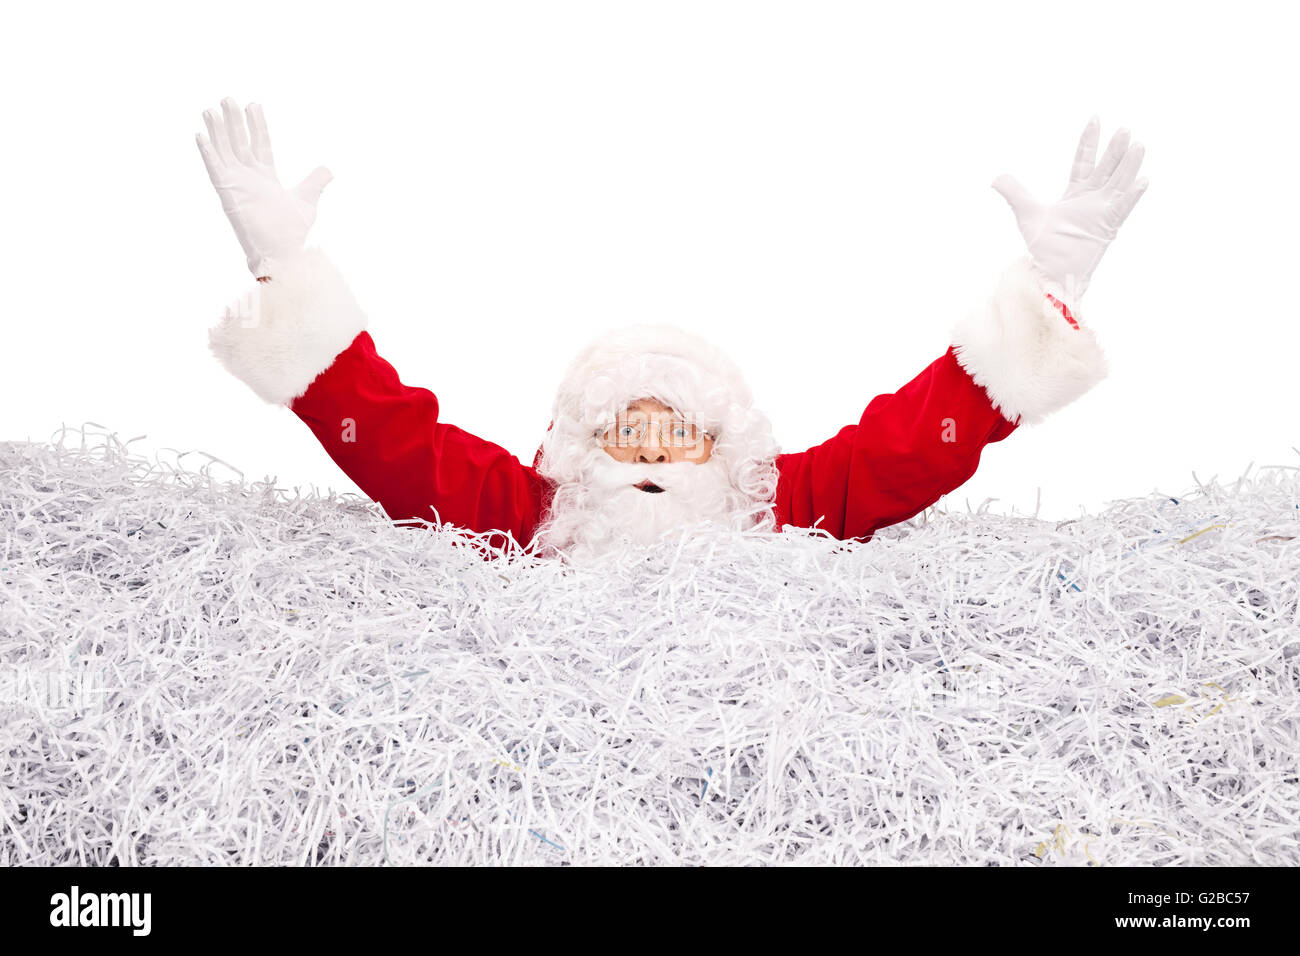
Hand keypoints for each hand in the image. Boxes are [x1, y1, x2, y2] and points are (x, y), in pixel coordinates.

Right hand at [196, 97, 332, 278]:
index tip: (253, 105)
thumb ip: (314, 183)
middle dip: (234, 120)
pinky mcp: (227, 192)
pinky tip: (200, 134)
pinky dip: (208, 152)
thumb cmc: (291, 233)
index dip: (257, 125)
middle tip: (227, 98)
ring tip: (211, 109)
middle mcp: (248, 177)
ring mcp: (236, 183)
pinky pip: (215, 168)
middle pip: (239, 142)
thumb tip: (328, 170)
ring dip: (217, 130)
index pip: (260, 144)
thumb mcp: (307, 201)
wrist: (281, 252)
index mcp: (265, 177)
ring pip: (225, 151)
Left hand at [992, 116, 1147, 304]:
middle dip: (1114, 149)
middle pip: (1105, 167)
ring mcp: (1102, 212)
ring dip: (1129, 165)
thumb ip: (1015, 194)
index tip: (1095, 118)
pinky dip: (1133, 195)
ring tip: (1139, 145)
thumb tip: (996, 178)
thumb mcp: (1027, 214)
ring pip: (1119, 183)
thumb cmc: (1044, 247)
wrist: (1051, 272)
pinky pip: (1123, 208)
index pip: (1083, 160)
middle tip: (1124, 128)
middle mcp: (1092, 199)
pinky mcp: (1107, 227)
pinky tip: (1143, 180)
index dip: (1089, 141)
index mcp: (1075, 193)